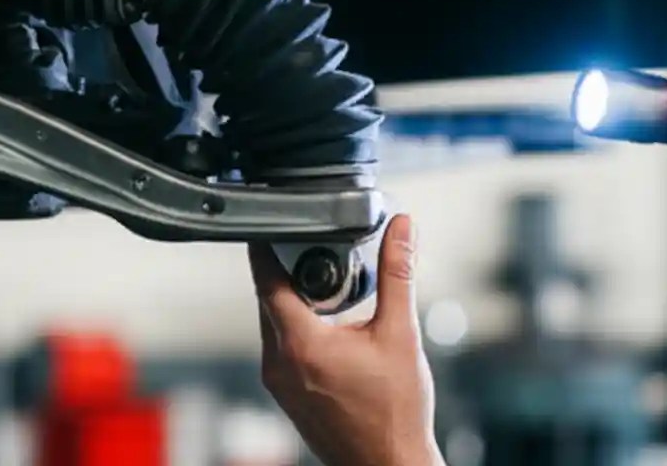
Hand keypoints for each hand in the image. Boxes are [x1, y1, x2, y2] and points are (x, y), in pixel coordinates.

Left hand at [248, 216, 443, 465]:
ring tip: (326, 285)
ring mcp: (278, 382)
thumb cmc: (395, 412)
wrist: (389, 463)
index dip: (265, 247)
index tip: (267, 224)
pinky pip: (279, 347)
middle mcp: (279, 364)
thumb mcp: (400, 333)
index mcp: (300, 344)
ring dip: (293, 301)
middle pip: (269, 299)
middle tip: (311, 247)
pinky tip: (327, 324)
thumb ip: (397, 274)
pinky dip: (296, 327)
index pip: (267, 281)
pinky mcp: (285, 394)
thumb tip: (401, 230)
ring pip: (273, 323)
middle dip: (287, 271)